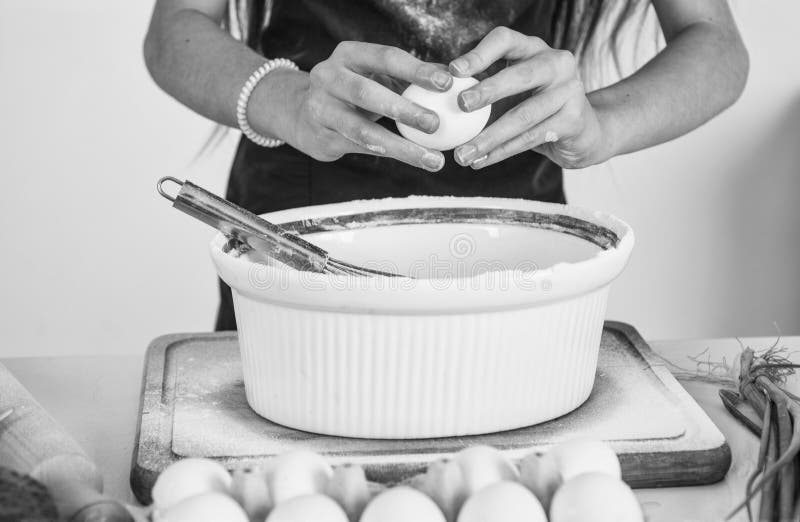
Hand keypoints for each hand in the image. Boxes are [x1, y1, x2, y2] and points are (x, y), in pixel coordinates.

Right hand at [253, 42, 452, 171]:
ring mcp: (321, 109)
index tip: (446, 83)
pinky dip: (390, 154)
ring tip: (433, 160)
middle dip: (404, 109)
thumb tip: (456, 80)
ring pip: (363, 131)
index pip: (386, 57)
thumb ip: (409, 77)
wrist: (302, 114)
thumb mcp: (375, 75)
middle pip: (367, 93)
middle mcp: (328, 78)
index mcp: (348, 55)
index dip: (416, 70)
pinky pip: (361, 149)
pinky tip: (415, 160)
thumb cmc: (353, 91)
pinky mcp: (322, 138)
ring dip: (401, 147)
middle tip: (436, 124)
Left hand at [449, 27, 611, 169]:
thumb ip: (484, 86)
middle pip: (520, 75)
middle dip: (488, 90)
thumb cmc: (536, 106)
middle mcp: (557, 64)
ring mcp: (569, 91)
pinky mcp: (573, 120)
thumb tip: (440, 93)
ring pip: (524, 115)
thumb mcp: (513, 89)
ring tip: (462, 154)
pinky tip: (481, 161)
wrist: (583, 132)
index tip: (454, 71)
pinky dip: (502, 151)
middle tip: (461, 105)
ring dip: (489, 137)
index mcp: (534, 49)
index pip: (506, 40)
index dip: (480, 53)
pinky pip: (532, 138)